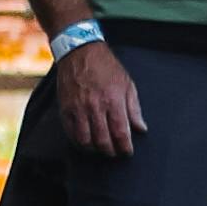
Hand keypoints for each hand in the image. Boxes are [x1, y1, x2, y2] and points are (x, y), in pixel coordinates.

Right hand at [50, 34, 144, 157]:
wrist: (79, 52)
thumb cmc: (106, 67)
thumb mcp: (127, 84)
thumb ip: (134, 108)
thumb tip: (141, 128)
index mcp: (113, 100)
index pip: (121, 132)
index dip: (125, 147)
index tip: (127, 151)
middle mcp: (95, 106)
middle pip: (103, 140)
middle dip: (111, 151)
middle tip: (115, 153)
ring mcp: (78, 108)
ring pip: (86, 140)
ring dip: (95, 149)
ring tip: (101, 149)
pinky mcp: (65, 108)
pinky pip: (71, 132)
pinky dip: (79, 142)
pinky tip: (86, 143)